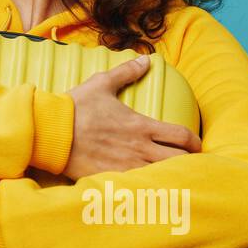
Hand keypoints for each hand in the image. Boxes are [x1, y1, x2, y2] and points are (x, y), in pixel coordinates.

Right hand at [64, 54, 201, 178]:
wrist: (51, 131)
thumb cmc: (76, 107)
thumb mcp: (101, 83)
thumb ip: (126, 72)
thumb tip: (146, 60)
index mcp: (141, 125)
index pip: (182, 136)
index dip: (195, 142)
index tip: (196, 145)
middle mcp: (139, 148)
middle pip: (180, 161)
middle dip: (190, 162)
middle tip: (190, 163)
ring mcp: (127, 166)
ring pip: (163, 177)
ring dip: (172, 176)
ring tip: (174, 176)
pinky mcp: (112, 179)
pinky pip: (140, 188)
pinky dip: (149, 187)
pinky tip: (149, 188)